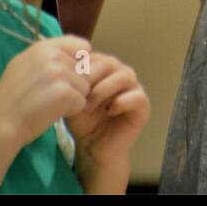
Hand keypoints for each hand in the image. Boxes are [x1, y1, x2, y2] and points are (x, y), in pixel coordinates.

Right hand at [0, 36, 91, 150]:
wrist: (0, 124)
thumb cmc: (11, 99)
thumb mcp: (23, 65)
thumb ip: (47, 57)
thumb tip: (75, 53)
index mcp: (43, 47)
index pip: (81, 46)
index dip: (79, 62)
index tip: (68, 75)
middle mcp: (53, 56)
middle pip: (85, 70)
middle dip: (74, 84)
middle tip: (52, 95)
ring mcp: (60, 73)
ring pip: (85, 87)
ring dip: (73, 98)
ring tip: (50, 104)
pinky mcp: (65, 93)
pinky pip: (81, 102)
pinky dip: (70, 111)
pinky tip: (52, 113)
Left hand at [65, 51, 149, 183]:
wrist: (93, 149)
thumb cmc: (82, 122)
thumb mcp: (72, 99)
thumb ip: (72, 81)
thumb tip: (63, 66)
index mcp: (105, 68)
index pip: (96, 56)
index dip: (81, 68)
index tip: (67, 85)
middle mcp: (121, 74)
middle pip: (110, 63)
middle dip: (91, 78)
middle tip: (77, 97)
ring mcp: (134, 88)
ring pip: (125, 75)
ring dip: (104, 90)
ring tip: (89, 106)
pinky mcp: (143, 106)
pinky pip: (137, 97)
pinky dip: (122, 102)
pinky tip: (109, 111)